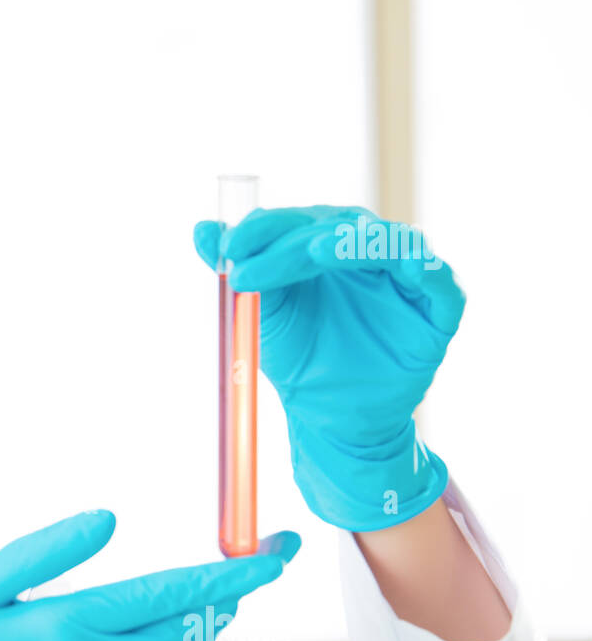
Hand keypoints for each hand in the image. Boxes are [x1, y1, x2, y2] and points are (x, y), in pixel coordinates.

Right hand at [0, 509, 300, 640]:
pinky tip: (184, 626)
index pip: (171, 595)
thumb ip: (46, 550)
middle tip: (272, 555)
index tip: (272, 555)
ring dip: (210, 618)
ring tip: (234, 583)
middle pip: (190, 626)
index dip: (229, 574)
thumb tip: (109, 519)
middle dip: (236, 589)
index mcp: (72, 629)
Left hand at [193, 206, 463, 530]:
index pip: (295, 223)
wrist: (331, 417)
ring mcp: (405, 276)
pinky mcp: (439, 307)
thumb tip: (200, 229)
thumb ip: (239, 271)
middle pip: (336, 226)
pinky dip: (427, 270)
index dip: (262, 230)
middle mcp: (366, 252)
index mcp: (323, 246)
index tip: (227, 248)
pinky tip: (408, 269)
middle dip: (293, 240)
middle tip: (257, 260)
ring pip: (387, 242)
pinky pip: (440, 281)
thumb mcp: (262, 316)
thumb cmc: (301, 360)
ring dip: (353, 242)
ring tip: (318, 251)